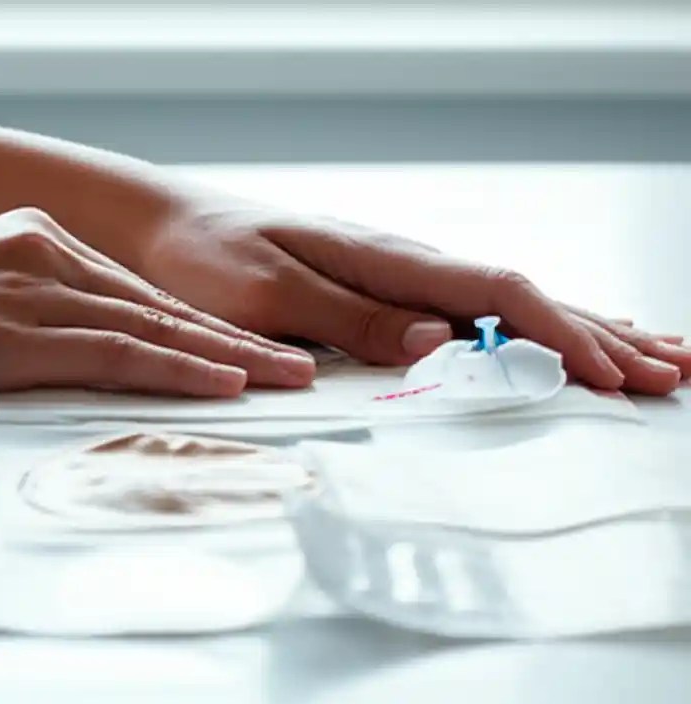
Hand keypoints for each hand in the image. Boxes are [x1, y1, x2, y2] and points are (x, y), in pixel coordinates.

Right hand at [0, 208, 315, 395]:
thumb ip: (10, 304)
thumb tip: (46, 344)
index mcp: (28, 238)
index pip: (132, 289)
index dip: (194, 322)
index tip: (244, 346)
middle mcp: (43, 252)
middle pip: (158, 303)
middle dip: (232, 338)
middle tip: (298, 363)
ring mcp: (32, 289)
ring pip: (151, 325)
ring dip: (226, 357)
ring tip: (288, 380)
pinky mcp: (15, 331)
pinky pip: (114, 353)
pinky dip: (175, 369)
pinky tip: (223, 385)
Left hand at [136, 195, 689, 394]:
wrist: (167, 226)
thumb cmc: (206, 259)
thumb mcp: (267, 294)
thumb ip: (352, 318)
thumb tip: (442, 341)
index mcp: (382, 260)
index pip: (492, 293)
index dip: (556, 334)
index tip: (610, 374)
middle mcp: (401, 262)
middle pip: (521, 297)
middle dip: (598, 335)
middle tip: (674, 373)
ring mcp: (397, 273)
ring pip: (508, 302)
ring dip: (583, 328)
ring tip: (655, 353)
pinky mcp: (381, 287)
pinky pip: (473, 307)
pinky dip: (531, 323)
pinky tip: (560, 332)